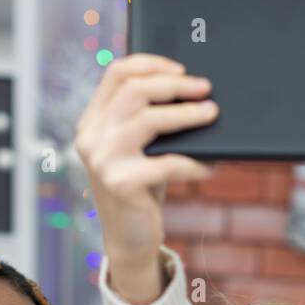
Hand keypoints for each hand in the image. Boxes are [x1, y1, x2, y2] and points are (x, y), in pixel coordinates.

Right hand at [74, 53, 217, 299]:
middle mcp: (91, 137)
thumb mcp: (137, 150)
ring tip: (213, 114)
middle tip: (206, 89)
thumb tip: (193, 91)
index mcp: (92, 122)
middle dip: (175, 86)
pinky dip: (196, 163)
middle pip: (134, 91)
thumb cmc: (140, 189)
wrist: (128, 240)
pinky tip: (213, 166)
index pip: (116, 74)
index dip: (151, 64)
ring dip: (188, 115)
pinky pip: (168, 163)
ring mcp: (102, 160)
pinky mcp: (121, 184)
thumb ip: (145, 120)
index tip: (181, 69)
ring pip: (150, 120)